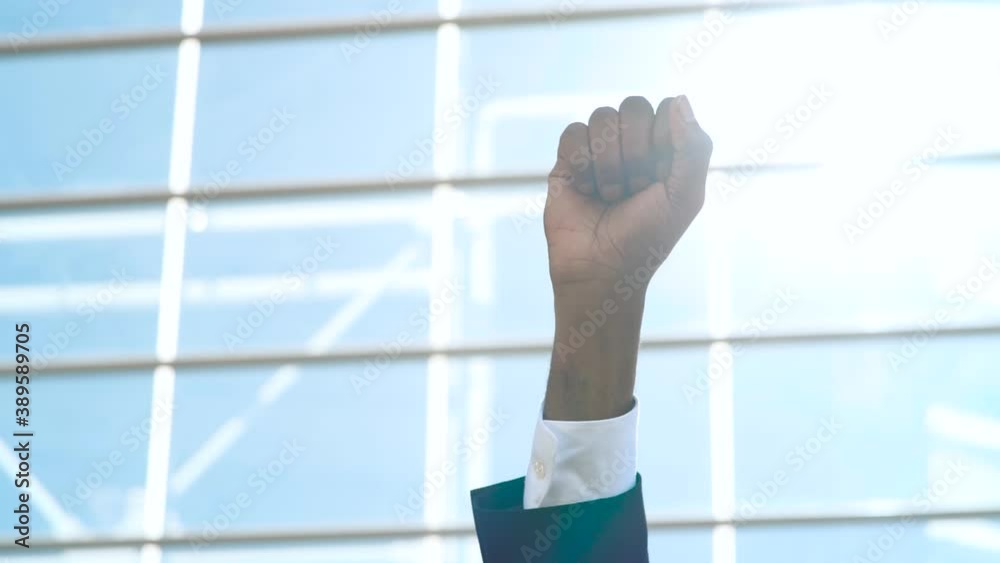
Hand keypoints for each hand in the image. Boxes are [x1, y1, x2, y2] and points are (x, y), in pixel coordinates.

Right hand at [542, 96, 712, 420]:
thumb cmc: (648, 239)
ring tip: (610, 195)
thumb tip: (678, 99)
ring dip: (608, 164)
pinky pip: (573, 133)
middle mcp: (632, 144)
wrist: (601, 271)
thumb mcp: (685, 197)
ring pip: (601, 117)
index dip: (663, 143)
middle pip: (631, 107)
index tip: (660, 181)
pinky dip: (581, 163)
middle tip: (634, 191)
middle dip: (635, 153)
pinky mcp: (566, 161)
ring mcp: (598, 151)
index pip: (666, 109)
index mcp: (665, 148)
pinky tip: (584, 189)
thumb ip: (694, 147)